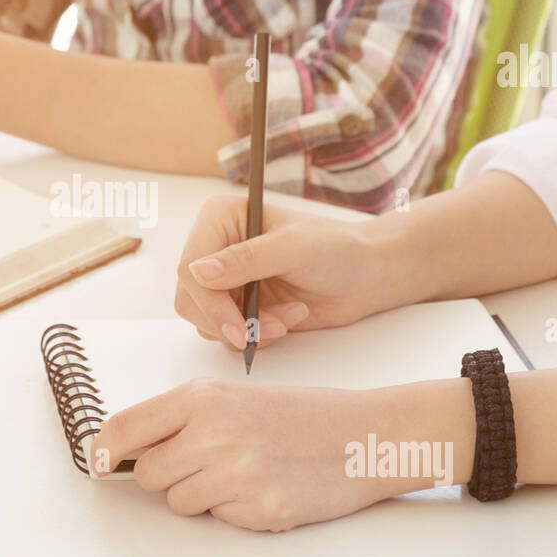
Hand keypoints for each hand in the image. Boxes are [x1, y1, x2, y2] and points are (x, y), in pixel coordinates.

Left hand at [92, 378, 408, 530]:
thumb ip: (183, 418)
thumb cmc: (303, 414)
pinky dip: (235, 509)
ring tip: (243, 471)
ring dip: (202, 495)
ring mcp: (233, 473)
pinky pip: (219, 519)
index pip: (125, 428)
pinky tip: (264, 485)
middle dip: (169, 475)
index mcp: (202, 399)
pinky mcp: (256, 508)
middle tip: (206, 461)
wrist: (363, 435)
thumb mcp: (235, 398)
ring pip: (180, 501)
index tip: (100, 462)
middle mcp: (211, 433)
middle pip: (149, 474)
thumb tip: (129, 447)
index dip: (106, 451)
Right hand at [175, 194, 412, 349]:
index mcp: (220, 219)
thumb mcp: (294, 247)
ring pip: (206, 321)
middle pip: (190, 299)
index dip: (209, 301)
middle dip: (228, 321)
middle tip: (263, 330)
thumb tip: (198, 272)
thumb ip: (247, 258)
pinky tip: (288, 319)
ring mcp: (226, 280)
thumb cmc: (337, 248)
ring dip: (247, 330)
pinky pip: (228, 334)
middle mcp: (215, 248)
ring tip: (286, 318)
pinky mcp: (238, 307)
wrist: (366, 276)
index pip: (190, 267)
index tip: (238, 326)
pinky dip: (257, 336)